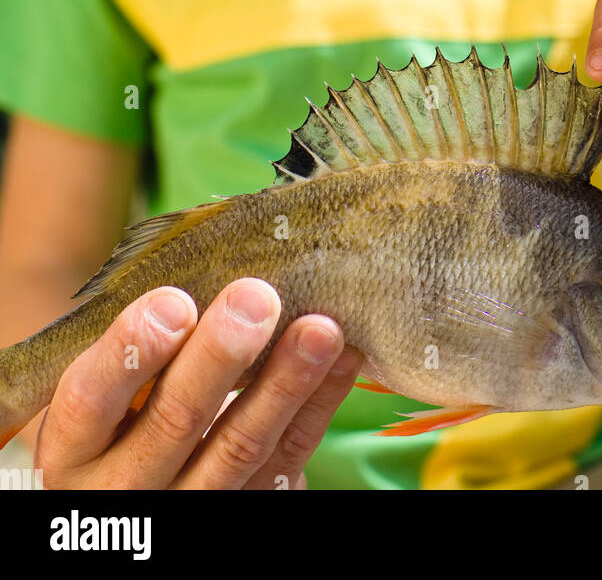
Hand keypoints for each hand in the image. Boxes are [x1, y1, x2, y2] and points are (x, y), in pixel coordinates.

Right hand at [34, 279, 361, 489]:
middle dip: (221, 356)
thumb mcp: (103, 401)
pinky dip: (317, 408)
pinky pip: (285, 465)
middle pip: (174, 421)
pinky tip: (342, 360)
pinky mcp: (243, 515)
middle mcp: (122, 489)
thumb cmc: (121, 425)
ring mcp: (185, 510)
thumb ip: (136, 352)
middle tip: (256, 297)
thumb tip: (205, 272)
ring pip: (240, 447)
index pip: (88, 399)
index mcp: (72, 450)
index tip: (173, 300)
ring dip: (286, 382)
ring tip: (320, 328)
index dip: (130, 351)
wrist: (143, 503)